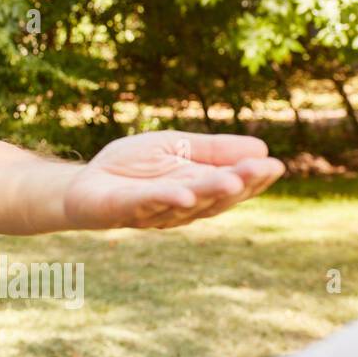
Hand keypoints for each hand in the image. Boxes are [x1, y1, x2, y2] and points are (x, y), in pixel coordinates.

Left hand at [65, 131, 284, 229]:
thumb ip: (213, 150)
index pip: (232, 186)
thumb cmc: (130, 168)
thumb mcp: (176, 147)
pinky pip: (146, 204)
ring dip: (209, 192)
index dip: (252, 179)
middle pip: (215, 197)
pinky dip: (165, 200)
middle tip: (262, 169)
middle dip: (239, 183)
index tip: (274, 166)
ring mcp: (153, 210)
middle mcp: (181, 205)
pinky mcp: (124, 208)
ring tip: (231, 181)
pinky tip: (183, 195)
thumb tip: (261, 148)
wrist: (83, 183)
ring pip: (187, 203)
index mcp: (197, 189)